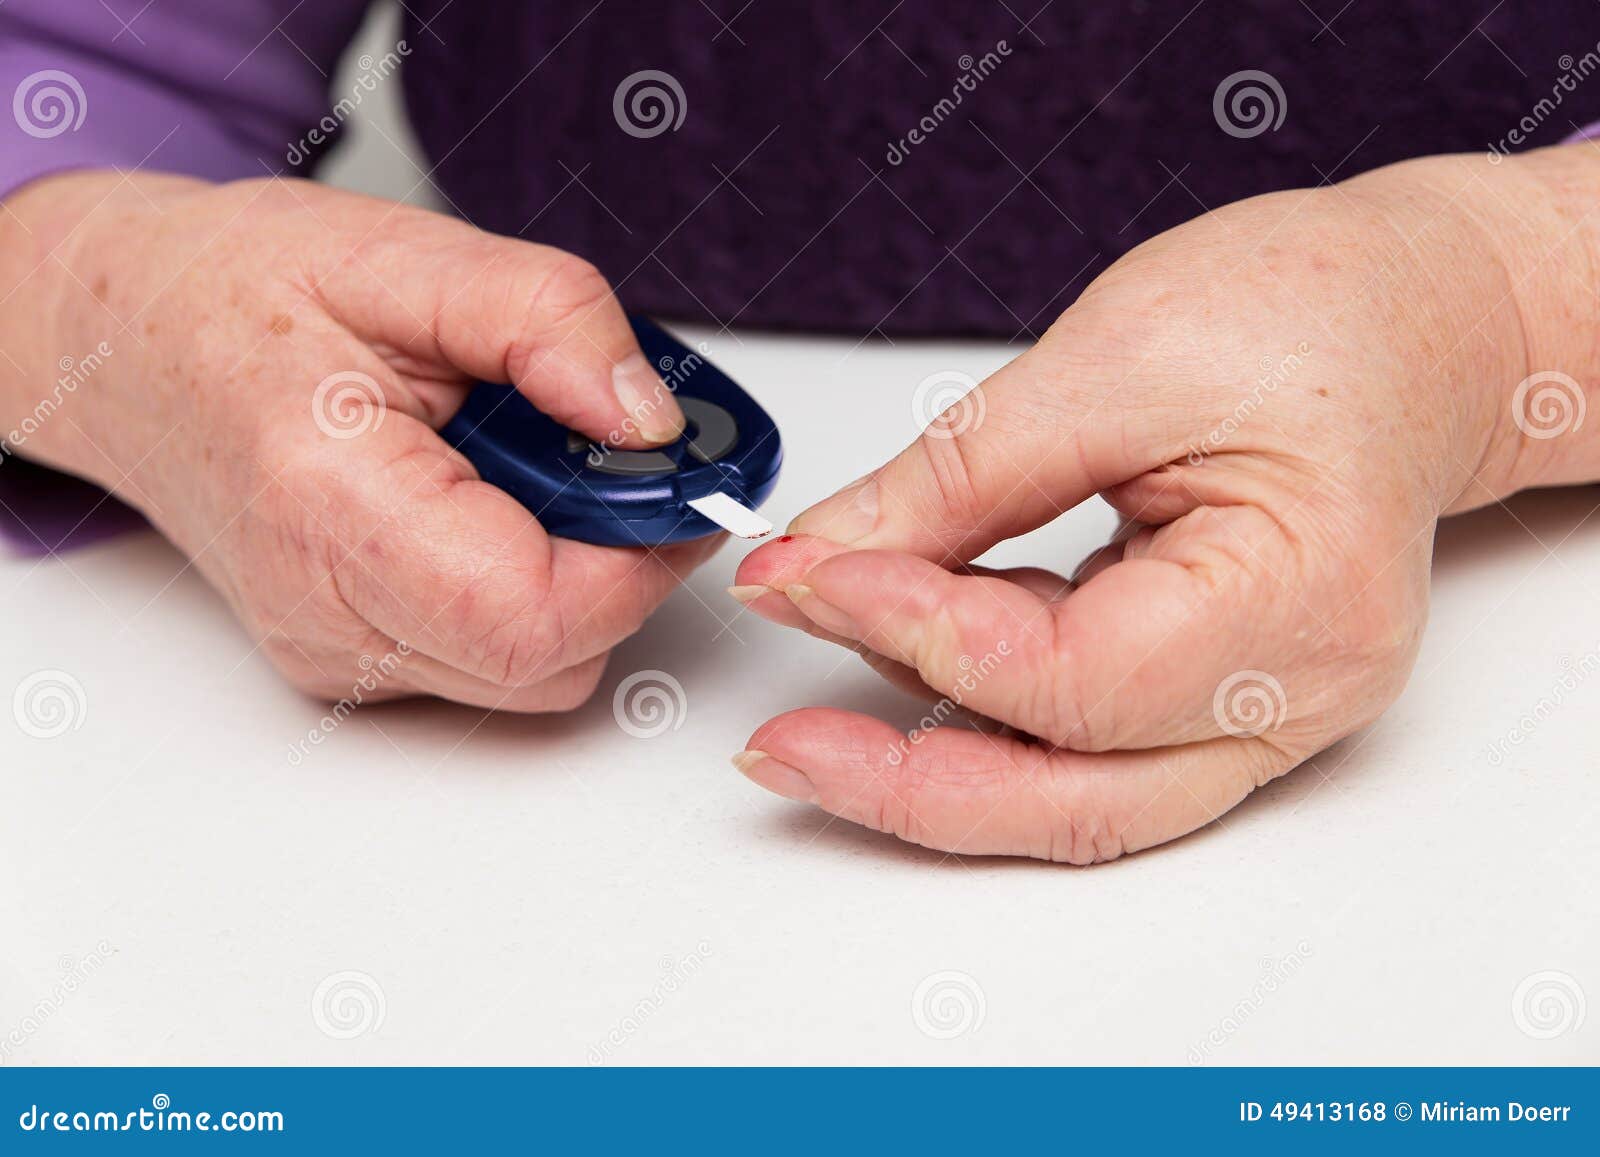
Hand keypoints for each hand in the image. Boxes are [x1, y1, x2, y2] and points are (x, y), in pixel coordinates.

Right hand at [0, 172, 718, 708]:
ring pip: (527, 672)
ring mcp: (334, 650)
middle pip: (547, 662)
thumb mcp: (407, 255)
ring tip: (522, 465)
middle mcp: (327, 612)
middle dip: (617, 565)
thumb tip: (653, 421)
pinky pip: (484, 656)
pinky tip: (484, 503)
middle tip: (600, 456)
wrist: (125, 342)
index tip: (675, 482)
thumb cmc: (236, 295)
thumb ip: (549, 323)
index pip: (535, 618)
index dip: (640, 562)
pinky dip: (522, 587)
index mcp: (333, 507)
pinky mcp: (349, 657)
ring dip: (572, 576)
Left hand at [729, 147, 1599, 861]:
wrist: (1409, 325)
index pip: (1071, 678)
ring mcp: (1263, 715)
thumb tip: (817, 561)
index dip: (919, 634)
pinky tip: (908, 656)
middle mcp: (1294, 694)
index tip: (805, 579)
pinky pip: (1086, 751)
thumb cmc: (1306, 315)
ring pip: (1073, 797)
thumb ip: (955, 481)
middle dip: (905, 783)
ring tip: (815, 714)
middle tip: (779, 746)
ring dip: (933, 767)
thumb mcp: (1110, 363)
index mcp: (1298, 601)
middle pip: (1074, 798)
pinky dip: (985, 719)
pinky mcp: (1218, 703)